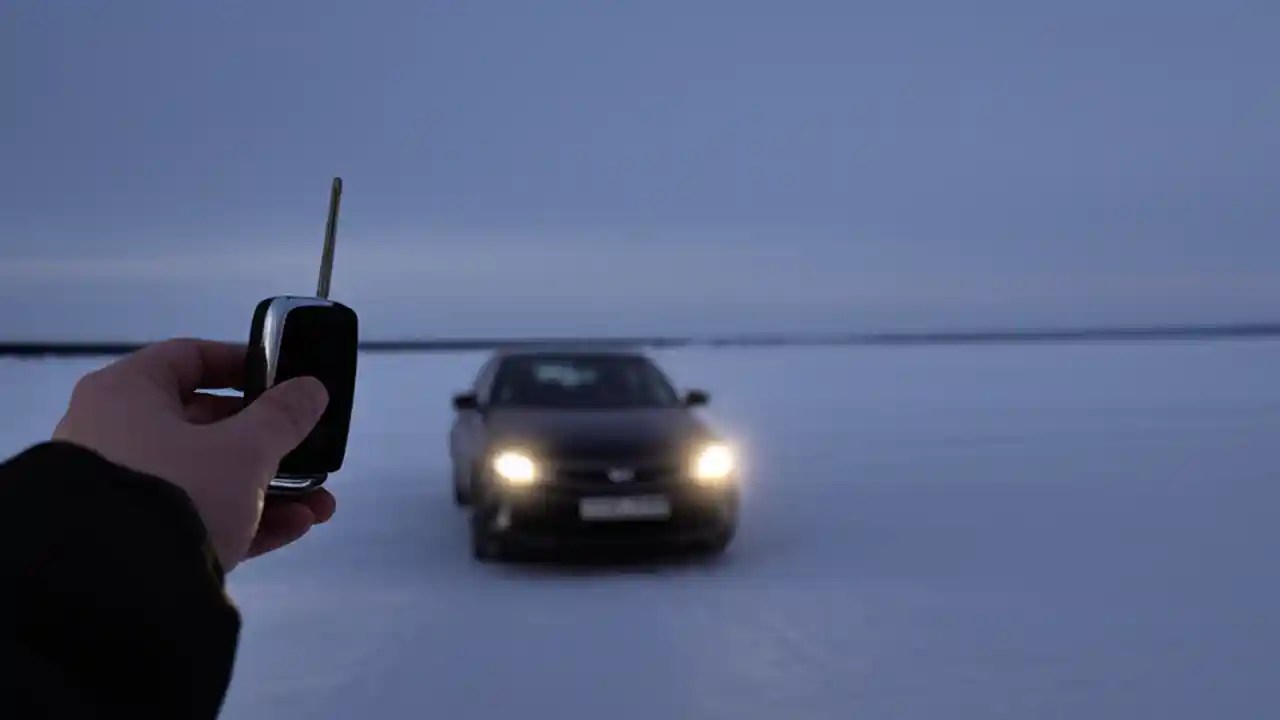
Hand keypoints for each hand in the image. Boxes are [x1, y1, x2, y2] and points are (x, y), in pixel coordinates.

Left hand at [51, 338, 337, 571]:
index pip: (188, 357)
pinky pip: (197, 517)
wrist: (118, 592)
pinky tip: (295, 526)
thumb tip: (311, 389)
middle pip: (206, 424)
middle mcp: (113, 436)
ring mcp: (123, 491)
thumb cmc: (180, 492)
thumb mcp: (245, 450)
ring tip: (319, 504)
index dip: (241, 362)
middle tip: (312, 451)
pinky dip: (245, 519)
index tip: (284, 377)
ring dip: (270, 488)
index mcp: (126, 394)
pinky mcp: (133, 539)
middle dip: (271, 442)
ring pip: (209, 476)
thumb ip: (284, 417)